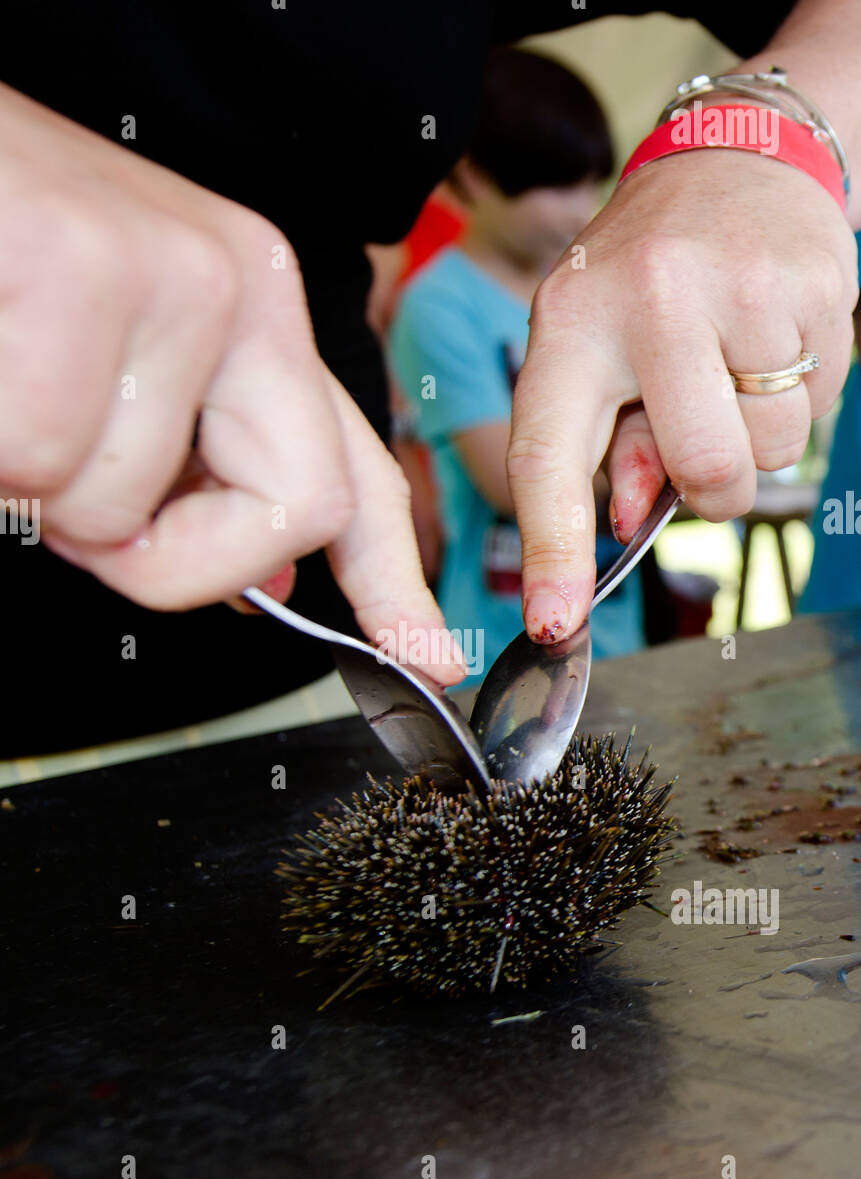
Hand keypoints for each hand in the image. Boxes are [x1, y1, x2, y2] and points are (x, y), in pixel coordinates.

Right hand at [0, 84, 463, 683]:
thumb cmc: (4, 259)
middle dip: (172, 557)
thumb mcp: (123, 373)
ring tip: (9, 389)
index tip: (428, 656)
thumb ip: (206, 476)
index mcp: (256, 304)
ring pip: (122, 507)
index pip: (356, 472)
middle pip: (295, 511)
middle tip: (75, 506)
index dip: (395, 582)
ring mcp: (169, 272)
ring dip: (41, 491)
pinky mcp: (78, 268)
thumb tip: (267, 586)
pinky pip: (44, 460)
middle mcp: (237, 283)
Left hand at [507, 147, 858, 642]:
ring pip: (769, 450)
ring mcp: (738, 291)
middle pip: (702, 470)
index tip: (553, 623)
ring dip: (757, 434)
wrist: (735, 162)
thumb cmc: (647, 278)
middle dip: (711, 483)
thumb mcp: (595, 348)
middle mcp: (649, 302)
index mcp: (570, 324)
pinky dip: (798, 395)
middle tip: (704, 435)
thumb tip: (625, 518)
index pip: (549, 456)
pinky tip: (770, 340)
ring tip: (732, 364)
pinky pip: (819, 406)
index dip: (551, 551)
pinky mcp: (814, 289)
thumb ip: (603, 442)